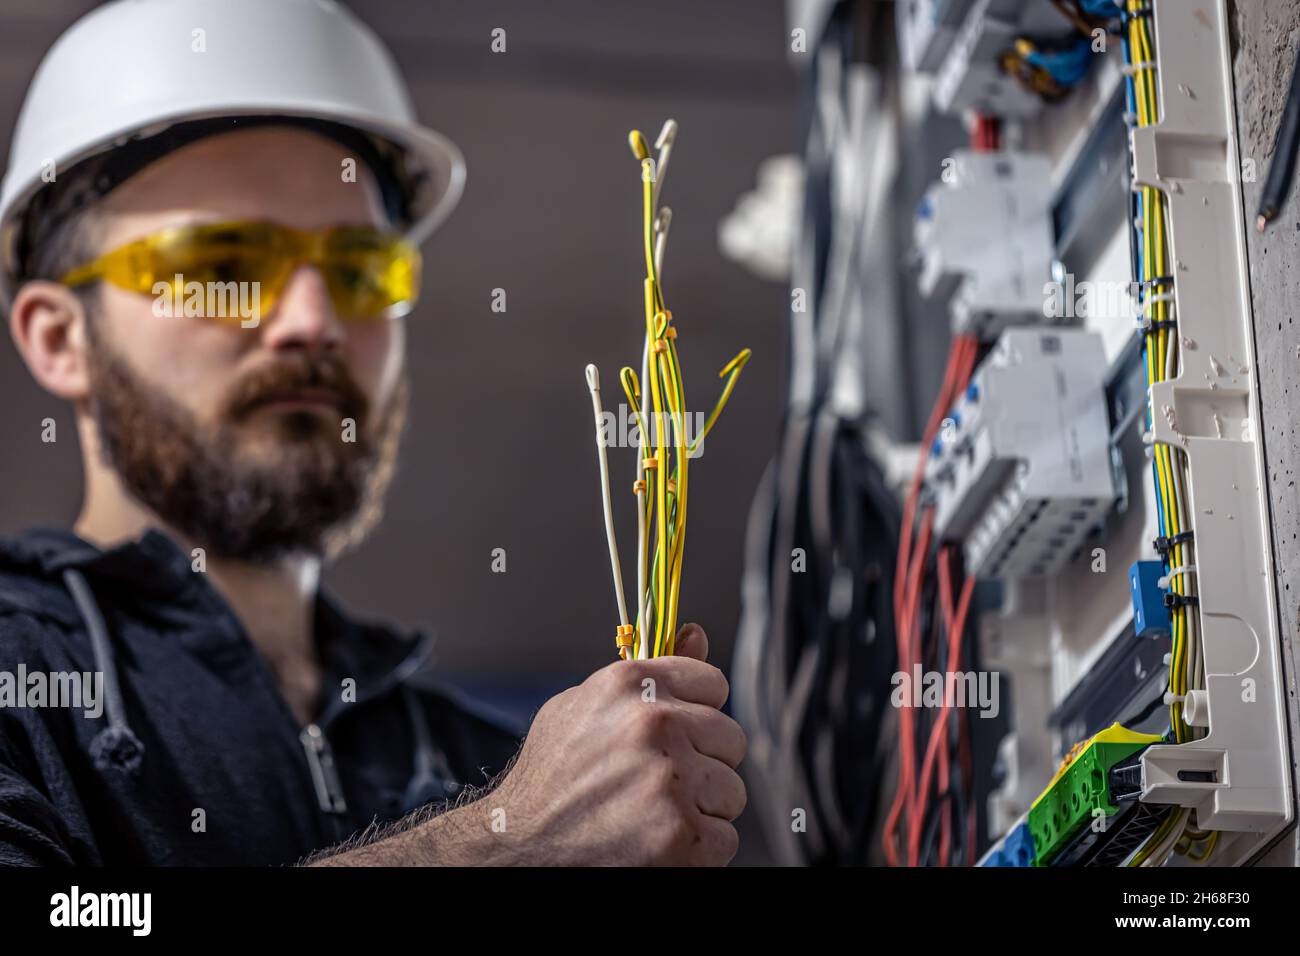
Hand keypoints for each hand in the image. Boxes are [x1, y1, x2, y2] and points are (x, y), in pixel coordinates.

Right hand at [489, 623, 746, 864]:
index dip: (698, 713)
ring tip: (656, 814)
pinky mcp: (681, 835)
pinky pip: (725, 837)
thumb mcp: (588, 705)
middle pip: (730, 738)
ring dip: (703, 808)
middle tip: (661, 783)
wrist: (519, 844)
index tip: (679, 735)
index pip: (713, 684)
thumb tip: (696, 632)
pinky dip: (699, 849)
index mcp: (631, 682)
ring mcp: (670, 780)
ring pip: (732, 791)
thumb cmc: (552, 775)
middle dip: (704, 763)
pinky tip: (658, 843)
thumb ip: (651, 673)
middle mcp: (654, 723)